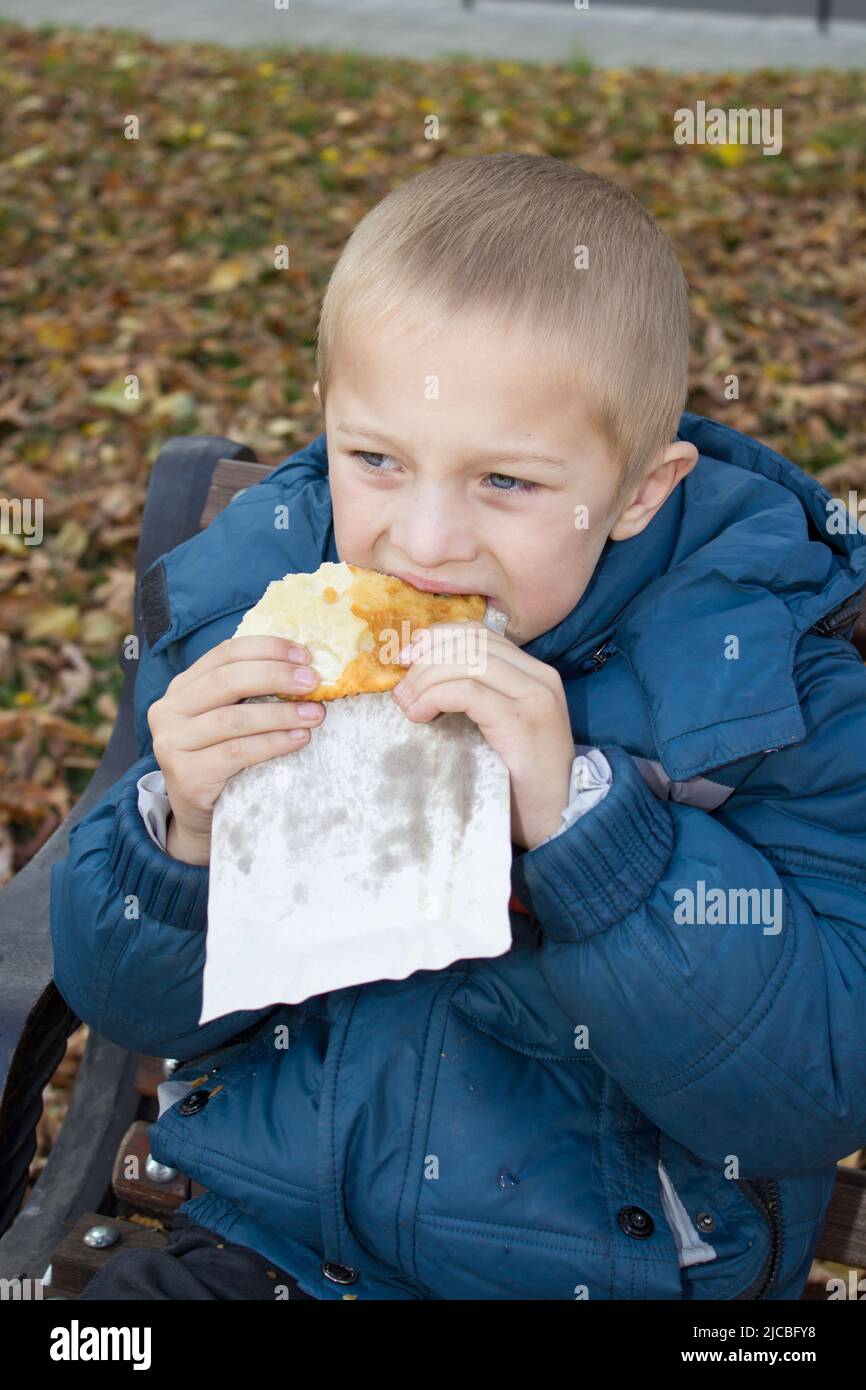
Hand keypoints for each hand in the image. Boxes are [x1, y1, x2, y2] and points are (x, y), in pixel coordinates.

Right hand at [147, 636, 325, 863]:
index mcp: (181, 687)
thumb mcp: (229, 719)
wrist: (201, 815)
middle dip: (276, 676)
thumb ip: (250, 693)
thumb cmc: (224, 760)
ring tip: (315, 713)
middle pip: (227, 681)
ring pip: (233, 718)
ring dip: (280, 713)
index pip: (224, 654)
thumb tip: (304, 667)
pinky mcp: (185, 774)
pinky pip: (237, 752)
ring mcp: (171, 743)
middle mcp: (168, 710)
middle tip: (313, 682)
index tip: (304, 655)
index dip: (266, 649)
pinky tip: (299, 739)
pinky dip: (273, 743)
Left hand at [391, 622, 573, 849]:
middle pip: (471, 641)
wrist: (557, 822)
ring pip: (468, 660)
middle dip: (426, 659)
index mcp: (533, 674)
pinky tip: (421, 715)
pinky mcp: (522, 720)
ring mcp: (534, 696)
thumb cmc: (520, 782)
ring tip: (407, 705)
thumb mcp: (497, 728)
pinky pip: (468, 690)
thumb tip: (417, 677)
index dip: (437, 638)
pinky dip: (435, 696)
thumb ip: (475, 698)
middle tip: (401, 691)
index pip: (479, 634)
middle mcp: (540, 676)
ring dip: (426, 678)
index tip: (406, 659)